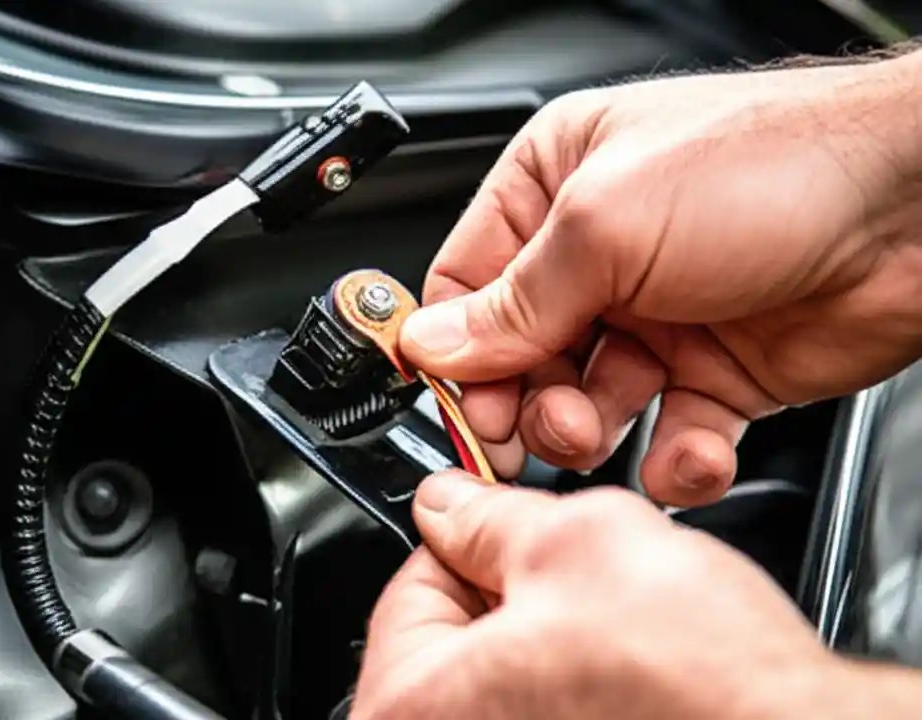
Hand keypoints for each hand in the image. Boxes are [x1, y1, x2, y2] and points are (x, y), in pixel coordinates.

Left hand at [351, 472, 914, 719]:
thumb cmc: (690, 683)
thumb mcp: (574, 542)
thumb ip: (488, 516)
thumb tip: (447, 501)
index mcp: (412, 705)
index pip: (409, 582)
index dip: (470, 535)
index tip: (508, 523)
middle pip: (455, 632)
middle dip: (515, 587)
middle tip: (577, 575)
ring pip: (509, 669)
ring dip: (556, 631)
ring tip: (617, 626)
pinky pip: (551, 704)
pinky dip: (583, 679)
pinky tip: (633, 667)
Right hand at [401, 52, 921, 504]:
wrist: (918, 206)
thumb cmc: (772, 166)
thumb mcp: (604, 226)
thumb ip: (511, 301)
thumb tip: (433, 346)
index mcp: (553, 190)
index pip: (466, 287)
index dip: (455, 353)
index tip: (458, 403)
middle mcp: (599, 256)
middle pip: (518, 359)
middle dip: (524, 402)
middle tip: (540, 423)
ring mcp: (657, 318)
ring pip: (585, 407)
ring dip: (588, 432)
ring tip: (604, 427)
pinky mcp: (716, 375)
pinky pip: (668, 439)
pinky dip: (673, 462)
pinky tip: (688, 452)